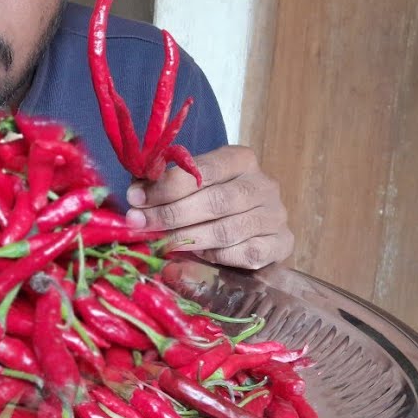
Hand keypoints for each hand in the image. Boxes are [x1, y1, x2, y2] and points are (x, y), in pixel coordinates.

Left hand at [124, 146, 292, 269]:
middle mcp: (263, 185)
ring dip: (188, 239)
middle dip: (171, 215)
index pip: (203, 170)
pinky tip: (197, 256)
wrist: (255, 228)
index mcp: (240, 160)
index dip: (166, 186)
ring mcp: (275, 215)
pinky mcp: (281, 243)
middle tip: (140, 224)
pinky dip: (217, 257)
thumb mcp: (192, 186)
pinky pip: (246, 254)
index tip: (136, 199)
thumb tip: (135, 195)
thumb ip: (165, 187)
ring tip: (160, 243)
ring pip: (228, 230)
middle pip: (215, 201)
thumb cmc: (214, 202)